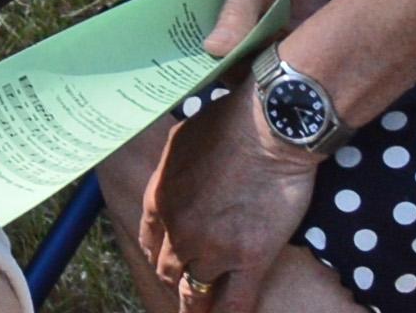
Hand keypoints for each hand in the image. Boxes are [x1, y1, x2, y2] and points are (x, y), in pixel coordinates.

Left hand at [138, 98, 320, 312]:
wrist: (267, 127)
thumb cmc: (229, 122)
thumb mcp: (181, 140)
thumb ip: (172, 170)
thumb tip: (174, 179)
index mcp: (160, 197)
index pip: (148, 238)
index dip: (157, 254)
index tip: (164, 262)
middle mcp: (179, 228)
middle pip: (169, 270)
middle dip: (175, 281)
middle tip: (183, 290)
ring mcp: (212, 248)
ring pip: (195, 293)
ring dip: (195, 306)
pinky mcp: (249, 260)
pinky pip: (235, 304)